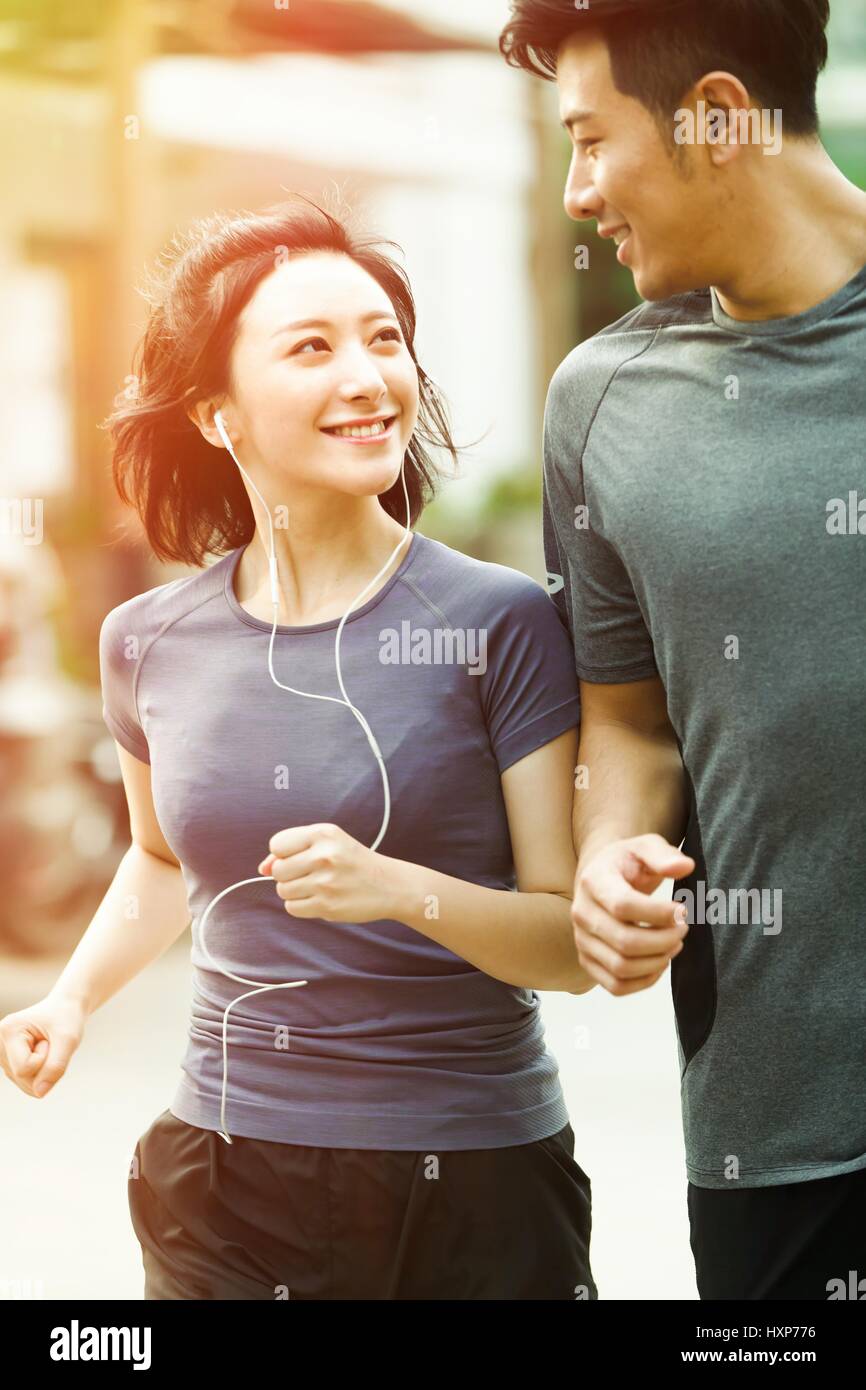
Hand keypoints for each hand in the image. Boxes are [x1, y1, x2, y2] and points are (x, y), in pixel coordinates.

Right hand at [0, 994, 85, 1097]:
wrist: (65, 1009)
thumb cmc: (67, 1019)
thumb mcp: (68, 1040)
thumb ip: (55, 1067)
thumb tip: (40, 1093)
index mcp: (8, 1030)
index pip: (25, 1068)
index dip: (46, 1058)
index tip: (49, 1038)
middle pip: (23, 1078)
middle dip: (45, 1066)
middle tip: (50, 1042)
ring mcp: (2, 1055)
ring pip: (25, 1083)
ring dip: (44, 1071)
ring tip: (46, 1046)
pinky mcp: (8, 1063)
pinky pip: (27, 1083)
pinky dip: (41, 1074)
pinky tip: (42, 1054)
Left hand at [259, 823, 398, 923]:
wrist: (389, 885)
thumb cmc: (352, 861)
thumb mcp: (327, 842)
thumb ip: (292, 850)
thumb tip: (262, 868)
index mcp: (324, 833)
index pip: (277, 844)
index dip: (283, 854)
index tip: (300, 857)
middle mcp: (324, 855)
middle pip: (278, 870)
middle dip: (288, 875)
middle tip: (311, 874)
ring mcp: (325, 882)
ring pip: (283, 890)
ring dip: (295, 891)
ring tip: (318, 886)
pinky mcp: (327, 905)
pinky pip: (292, 908)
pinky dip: (302, 906)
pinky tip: (320, 899)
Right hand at [571, 834, 694, 996]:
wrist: (602, 875)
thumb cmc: (627, 862)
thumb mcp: (646, 846)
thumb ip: (664, 855)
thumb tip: (685, 867)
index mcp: (593, 881)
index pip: (623, 906)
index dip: (659, 914)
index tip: (683, 910)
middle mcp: (581, 913)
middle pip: (624, 941)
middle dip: (664, 940)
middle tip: (683, 929)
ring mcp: (581, 940)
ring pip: (621, 967)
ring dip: (657, 961)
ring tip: (674, 944)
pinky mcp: (587, 961)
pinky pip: (616, 986)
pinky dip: (644, 981)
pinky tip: (660, 962)